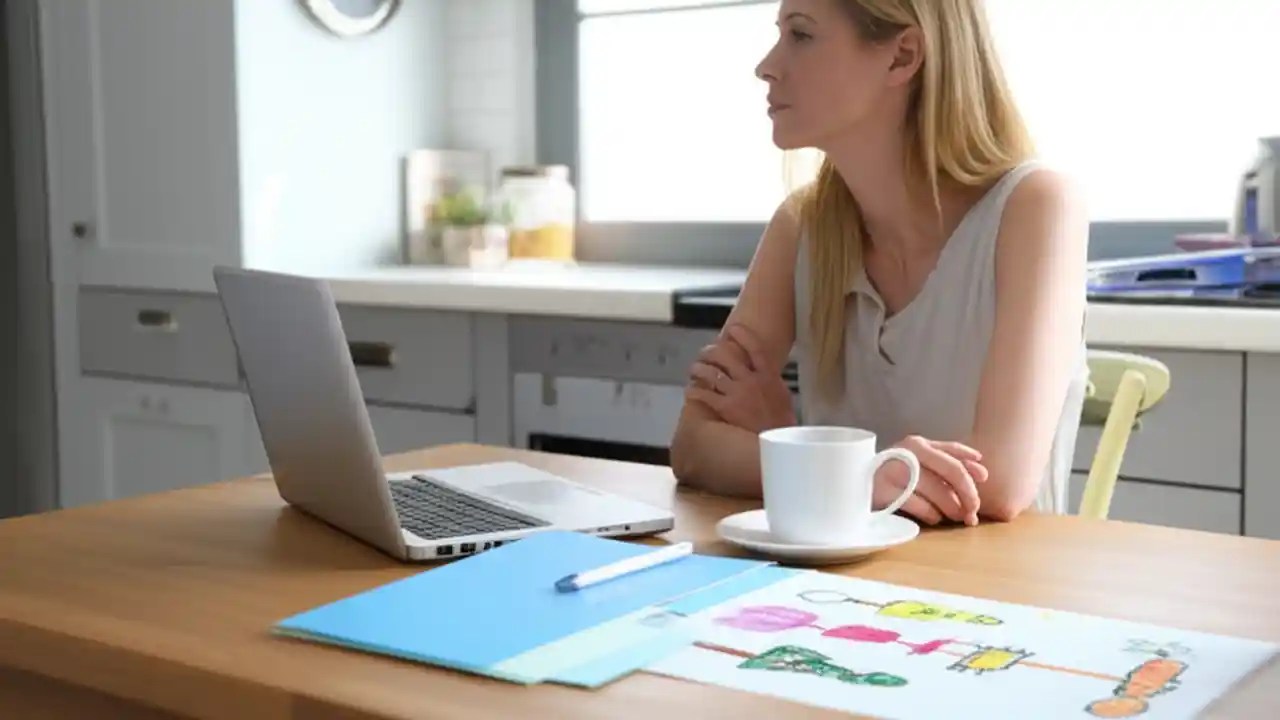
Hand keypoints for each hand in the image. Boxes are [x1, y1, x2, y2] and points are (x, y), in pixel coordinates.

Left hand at [685, 323, 796, 434]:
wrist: (776, 443)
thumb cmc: (781, 422)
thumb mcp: (782, 395)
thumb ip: (771, 380)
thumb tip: (763, 371)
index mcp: (768, 375)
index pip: (754, 348)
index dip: (742, 335)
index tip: (732, 329)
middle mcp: (751, 380)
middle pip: (725, 356)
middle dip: (711, 352)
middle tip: (705, 353)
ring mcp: (737, 393)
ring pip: (710, 372)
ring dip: (698, 368)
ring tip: (694, 369)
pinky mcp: (725, 408)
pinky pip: (704, 394)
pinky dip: (694, 391)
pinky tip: (690, 391)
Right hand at [874, 435, 988, 526]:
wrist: (852, 487)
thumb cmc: (891, 476)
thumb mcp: (918, 464)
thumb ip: (948, 464)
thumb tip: (982, 472)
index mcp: (917, 443)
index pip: (953, 454)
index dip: (972, 469)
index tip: (984, 480)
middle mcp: (907, 453)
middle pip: (953, 472)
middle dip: (969, 494)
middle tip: (973, 511)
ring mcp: (896, 472)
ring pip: (941, 492)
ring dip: (953, 509)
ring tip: (954, 516)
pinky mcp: (887, 493)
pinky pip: (924, 508)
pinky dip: (933, 516)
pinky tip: (931, 517)